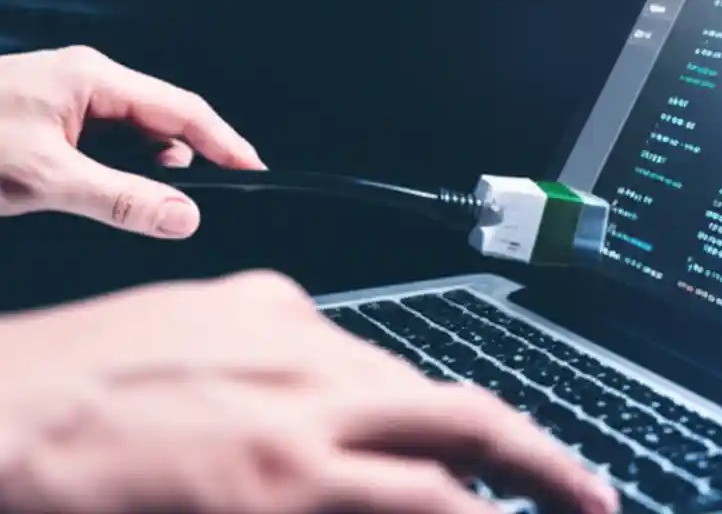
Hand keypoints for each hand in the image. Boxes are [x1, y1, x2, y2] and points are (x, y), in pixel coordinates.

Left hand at [0, 46, 263, 237]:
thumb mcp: (45, 176)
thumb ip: (118, 199)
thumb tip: (183, 216)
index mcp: (92, 78)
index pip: (183, 109)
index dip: (225, 144)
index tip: (254, 173)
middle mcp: (85, 83)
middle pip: (162, 125)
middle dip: (182, 166)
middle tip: (188, 208)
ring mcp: (66, 103)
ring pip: (131, 141)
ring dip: (142, 174)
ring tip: (137, 207)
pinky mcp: (48, 126)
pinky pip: (103, 149)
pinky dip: (114, 176)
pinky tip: (106, 199)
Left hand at [0, 271, 617, 513]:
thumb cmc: (68, 497)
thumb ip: (325, 510)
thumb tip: (405, 507)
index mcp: (284, 474)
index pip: (442, 498)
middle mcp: (300, 395)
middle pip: (467, 416)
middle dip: (545, 460)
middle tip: (586, 491)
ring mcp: (281, 333)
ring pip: (408, 376)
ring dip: (446, 422)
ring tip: (462, 460)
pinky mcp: (252, 296)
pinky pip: (340, 340)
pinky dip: (362, 385)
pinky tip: (343, 410)